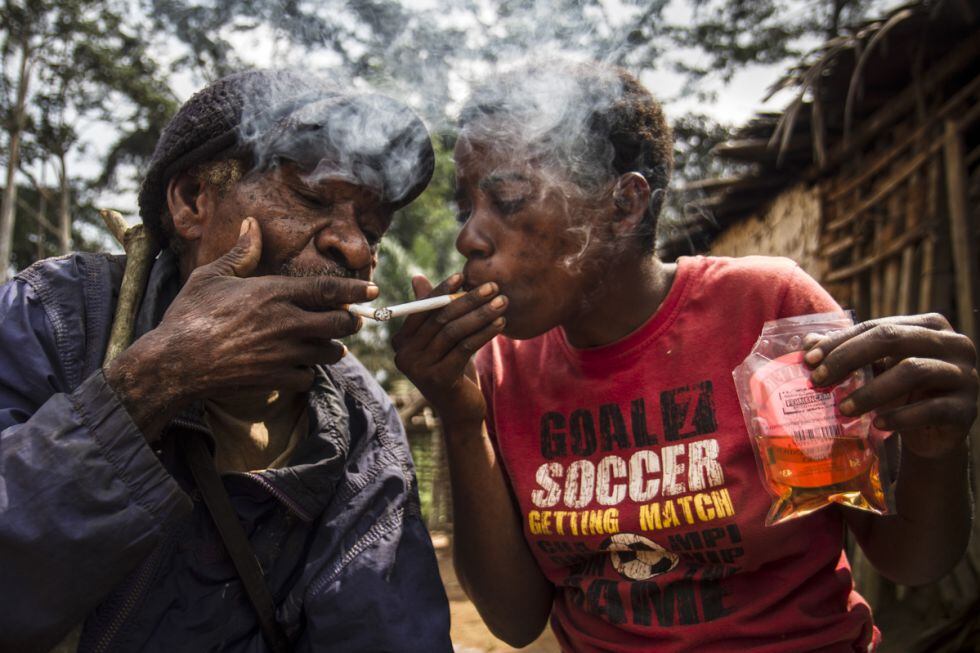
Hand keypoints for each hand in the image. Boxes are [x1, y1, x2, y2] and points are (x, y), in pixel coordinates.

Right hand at [105, 217, 376, 436]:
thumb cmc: (189, 315)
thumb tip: (251, 223)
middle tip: (352, 320)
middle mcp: (286, 323)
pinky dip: (308, 373)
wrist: (174, 363)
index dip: (355, 290)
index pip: (328, 290)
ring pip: (330, 353)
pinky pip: (309, 378)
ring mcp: (284, 353)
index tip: (373, 290)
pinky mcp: (277, 378)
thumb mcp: (211, 276)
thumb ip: (240, 252)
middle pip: (340, 324)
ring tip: (329, 344)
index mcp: (274, 293)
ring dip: (333, 348)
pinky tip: (299, 367)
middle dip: (351, 322)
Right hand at [392, 274, 506, 427]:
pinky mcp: (439, 379)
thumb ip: (430, 311)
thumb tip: (417, 278)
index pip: (422, 309)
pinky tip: (501, 323)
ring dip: (481, 314)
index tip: (463, 275)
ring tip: (502, 303)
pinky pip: (464, 347)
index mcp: (400, 342)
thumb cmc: (453, 369)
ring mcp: (419, 369)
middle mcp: (404, 355)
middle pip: (439, 318)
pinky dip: (484, 332)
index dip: (441, 290)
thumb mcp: (442, 339)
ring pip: (453, 332)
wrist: (461, 411)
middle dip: (468, 300)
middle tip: (493, 287)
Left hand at [803, 313, 977, 458]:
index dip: (840, 342)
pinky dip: (899, 417)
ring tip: (843, 408)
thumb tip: (807, 344)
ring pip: (913, 371)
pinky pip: (931, 409)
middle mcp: (954, 344)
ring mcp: (965, 375)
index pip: (877, 326)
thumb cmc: (900, 394)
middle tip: (819, 381)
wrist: (934, 434)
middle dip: (850, 358)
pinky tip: (876, 425)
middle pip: (894, 339)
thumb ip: (845, 353)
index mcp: (929, 326)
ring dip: (871, 391)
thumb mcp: (874, 370)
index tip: (809, 360)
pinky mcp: (968, 409)